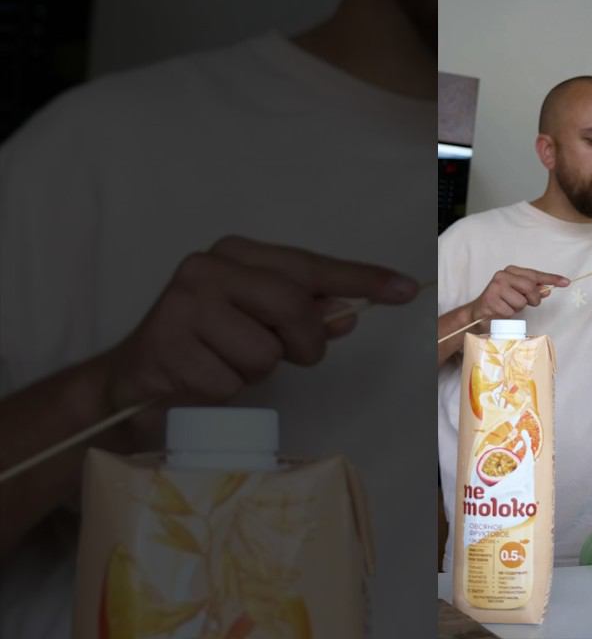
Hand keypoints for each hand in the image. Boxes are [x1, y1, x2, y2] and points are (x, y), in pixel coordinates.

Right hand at [104, 235, 419, 431]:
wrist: (134, 380)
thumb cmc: (209, 347)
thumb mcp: (262, 327)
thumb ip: (305, 317)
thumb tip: (347, 316)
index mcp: (238, 253)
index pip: (312, 267)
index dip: (361, 280)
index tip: (407, 289)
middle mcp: (208, 266)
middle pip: (294, 307)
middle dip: (304, 343)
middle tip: (290, 355)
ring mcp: (183, 303)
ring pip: (264, 351)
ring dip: (257, 372)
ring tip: (228, 363)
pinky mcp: (167, 344)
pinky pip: (231, 380)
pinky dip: (226, 390)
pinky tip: (202, 378)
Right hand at [467, 266, 570, 322]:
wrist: (479, 312)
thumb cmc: (502, 301)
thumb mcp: (519, 294)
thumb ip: (533, 291)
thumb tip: (547, 291)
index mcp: (511, 271)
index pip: (535, 274)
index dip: (552, 279)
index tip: (566, 282)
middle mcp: (503, 275)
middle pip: (530, 287)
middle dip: (533, 299)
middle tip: (528, 303)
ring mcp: (495, 286)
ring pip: (521, 302)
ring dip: (519, 308)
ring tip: (509, 306)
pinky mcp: (491, 299)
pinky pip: (511, 311)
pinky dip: (509, 314)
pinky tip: (501, 311)